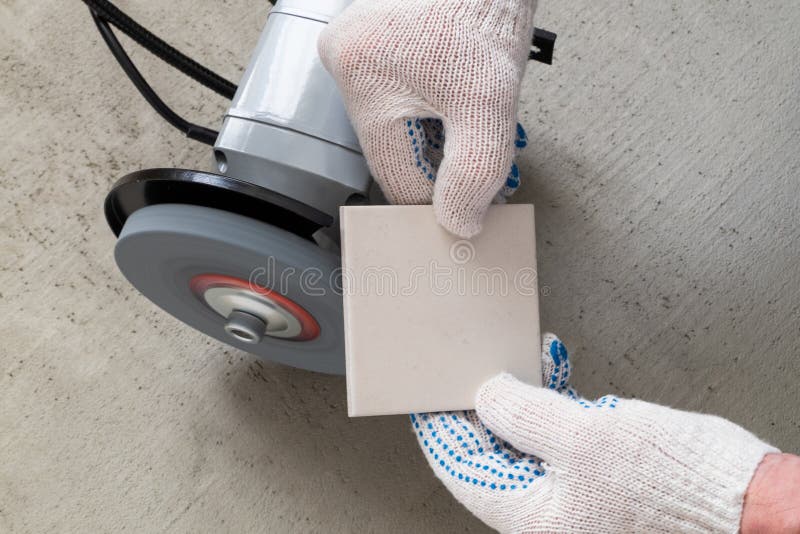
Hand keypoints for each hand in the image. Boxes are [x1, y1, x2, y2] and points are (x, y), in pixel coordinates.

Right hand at [319, 0, 536, 236]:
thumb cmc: (483, 10)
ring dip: (435, 142)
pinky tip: (454, 114)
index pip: (395, 175)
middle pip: (393, 151)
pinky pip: (395, 98)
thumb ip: (474, 171)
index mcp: (363, 79)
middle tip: (480, 182)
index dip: (436, 203)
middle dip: (439, 167)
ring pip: (395, 126)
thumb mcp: (488, 102)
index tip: (464, 218)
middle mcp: (347, 62)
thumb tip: (460, 222)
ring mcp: (356, 50)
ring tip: (470, 139)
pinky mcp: (371, 43)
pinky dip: (428, 114)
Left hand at [411, 334, 779, 532]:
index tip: (428, 398)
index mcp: (531, 516)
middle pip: (491, 458)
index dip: (441, 428)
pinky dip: (557, 412)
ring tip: (520, 367)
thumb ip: (524, 413)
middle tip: (471, 372)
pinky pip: (561, 446)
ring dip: (523, 405)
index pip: (461, 470)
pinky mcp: (601, 484)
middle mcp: (548, 516)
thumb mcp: (584, 436)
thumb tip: (486, 395)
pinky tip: (562, 382)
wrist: (749, 504)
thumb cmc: (678, 486)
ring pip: (527, 448)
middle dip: (482, 410)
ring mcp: (576, 501)